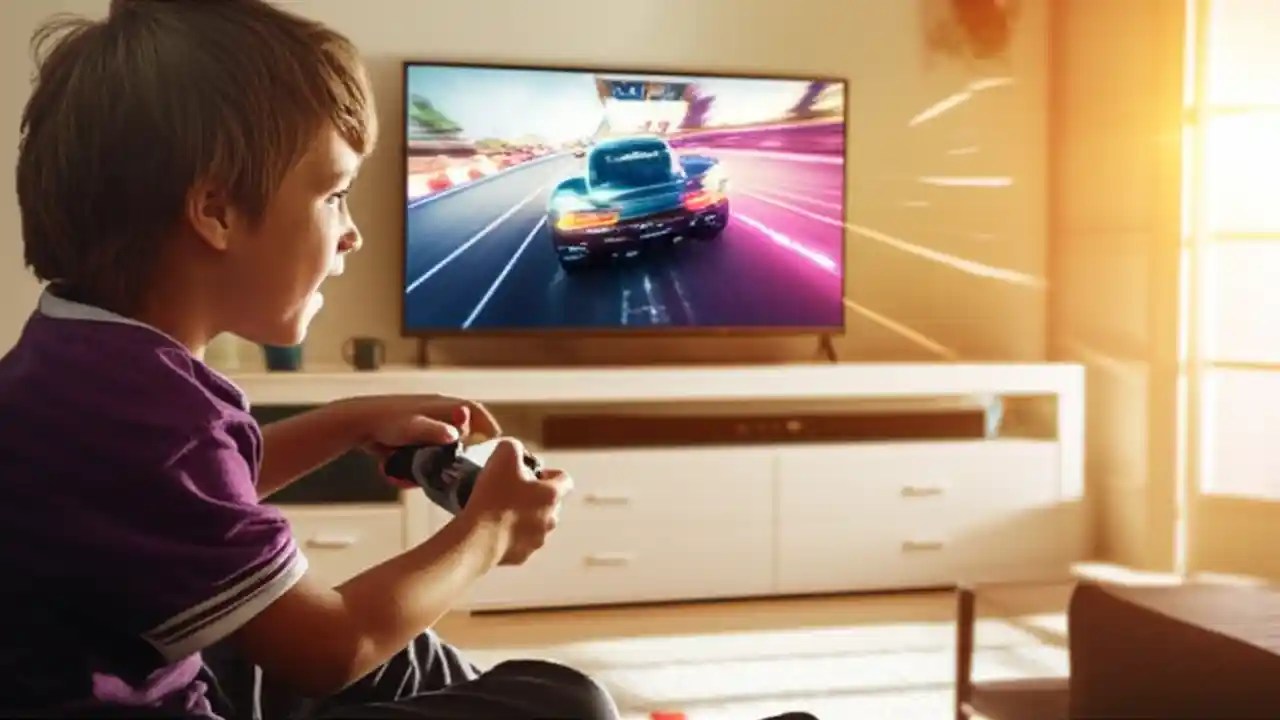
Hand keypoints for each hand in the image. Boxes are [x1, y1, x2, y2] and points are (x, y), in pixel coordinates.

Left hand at [335, 394, 500, 487]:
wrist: (356, 423)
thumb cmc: (385, 421)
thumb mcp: (412, 427)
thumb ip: (434, 431)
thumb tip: (457, 434)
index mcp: (441, 405)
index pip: (474, 411)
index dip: (488, 425)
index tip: (496, 443)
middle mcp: (437, 411)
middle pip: (464, 428)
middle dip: (467, 447)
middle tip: (471, 466)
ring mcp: (426, 422)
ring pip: (446, 441)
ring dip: (445, 457)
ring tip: (442, 473)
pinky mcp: (415, 434)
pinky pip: (429, 448)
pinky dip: (428, 460)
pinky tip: (417, 473)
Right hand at [459, 438, 572, 565]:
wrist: (477, 538)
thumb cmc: (493, 495)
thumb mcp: (504, 455)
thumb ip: (515, 447)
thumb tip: (516, 451)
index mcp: (552, 495)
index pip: (565, 480)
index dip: (548, 473)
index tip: (529, 473)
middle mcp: (551, 519)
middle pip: (551, 503)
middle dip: (535, 496)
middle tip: (511, 490)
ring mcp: (537, 540)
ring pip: (536, 524)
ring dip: (524, 517)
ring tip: (499, 510)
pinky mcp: (522, 557)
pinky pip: (520, 542)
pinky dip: (510, 536)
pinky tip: (492, 529)